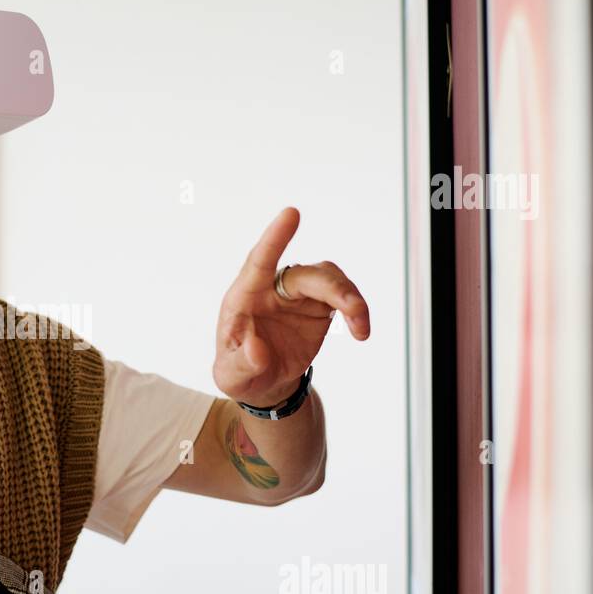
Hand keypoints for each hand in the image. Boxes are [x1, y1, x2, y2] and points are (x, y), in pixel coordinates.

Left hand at [213, 207, 369, 406]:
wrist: (262, 380)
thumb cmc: (238, 371)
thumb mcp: (231, 376)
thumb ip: (242, 363)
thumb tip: (257, 350)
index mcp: (244, 298)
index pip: (258, 262)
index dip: (275, 238)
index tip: (291, 213)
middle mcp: (272, 289)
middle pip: (306, 275)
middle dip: (332, 288)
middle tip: (353, 309)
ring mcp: (297, 294)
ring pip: (329, 278)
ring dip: (350, 298)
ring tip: (361, 327)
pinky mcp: (318, 304)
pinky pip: (342, 295)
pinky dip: (356, 310)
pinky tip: (360, 331)